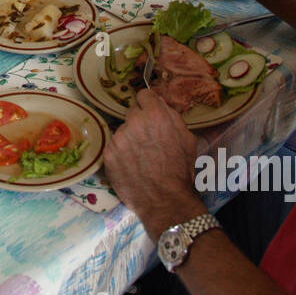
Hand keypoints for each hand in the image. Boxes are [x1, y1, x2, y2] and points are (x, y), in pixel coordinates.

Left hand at [103, 89, 203, 237]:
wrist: (164, 199)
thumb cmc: (180, 170)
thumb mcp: (187, 138)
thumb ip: (172, 116)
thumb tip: (161, 104)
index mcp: (155, 114)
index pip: (144, 95)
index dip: (148, 104)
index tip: (149, 112)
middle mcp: (134, 122)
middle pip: (132, 112)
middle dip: (139, 122)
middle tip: (148, 139)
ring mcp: (118, 138)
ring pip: (122, 130)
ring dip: (129, 138)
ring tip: (140, 157)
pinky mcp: (108, 154)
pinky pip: (114, 147)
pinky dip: (121, 153)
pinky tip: (131, 165)